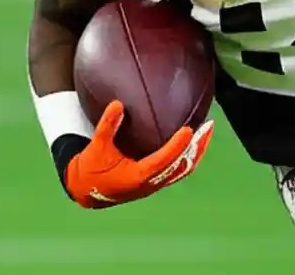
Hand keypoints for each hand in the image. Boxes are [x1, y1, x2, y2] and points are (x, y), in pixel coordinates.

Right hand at [63, 100, 213, 208]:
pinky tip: (192, 142)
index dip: (178, 146)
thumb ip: (107, 126)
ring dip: (196, 152)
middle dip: (197, 147)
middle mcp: (150, 183)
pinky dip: (188, 156)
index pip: (164, 161)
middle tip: (208, 127)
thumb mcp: (96, 147)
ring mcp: (154, 185)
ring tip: (206, 132)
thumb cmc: (91, 169)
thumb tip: (118, 104)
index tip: (189, 130)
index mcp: (137, 177)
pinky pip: (178, 170)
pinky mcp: (154, 183)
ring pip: (183, 170)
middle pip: (182, 167)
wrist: (85, 190)